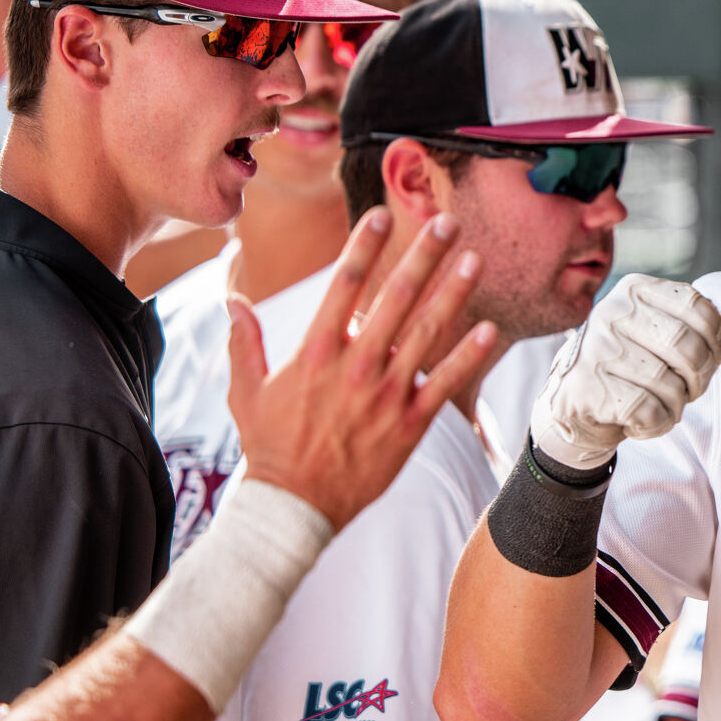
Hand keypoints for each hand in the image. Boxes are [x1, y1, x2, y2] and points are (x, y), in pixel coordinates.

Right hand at [230, 209, 496, 530]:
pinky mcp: (410, 424)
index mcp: (316, 351)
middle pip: (396, 297)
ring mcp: (386, 394)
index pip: (344, 284)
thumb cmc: (269, 447)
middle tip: (446, 221)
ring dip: (454, 292)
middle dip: (423, 255)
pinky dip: (468, 356)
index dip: (365, 245)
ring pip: (427, 333)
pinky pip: (445, 383)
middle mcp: (355, 365)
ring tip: (474, 259)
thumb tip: (233, 300)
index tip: (382, 215)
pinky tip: (488, 328)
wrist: (295, 505)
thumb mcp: (246, 391)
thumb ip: (244, 342)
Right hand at [530, 273, 720, 470]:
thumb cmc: (637, 368)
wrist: (578, 408)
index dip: (714, 343)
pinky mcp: (586, 386)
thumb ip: (719, 332)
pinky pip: (648, 412)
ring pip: (669, 386)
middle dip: (698, 378)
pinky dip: (655, 425)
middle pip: (690, 348)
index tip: (700, 358)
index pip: (702, 309)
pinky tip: (638, 421)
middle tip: (682, 389)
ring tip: (655, 403)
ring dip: (674, 407)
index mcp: (637, 289)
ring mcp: (596, 348)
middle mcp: (612, 311)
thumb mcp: (678, 340)